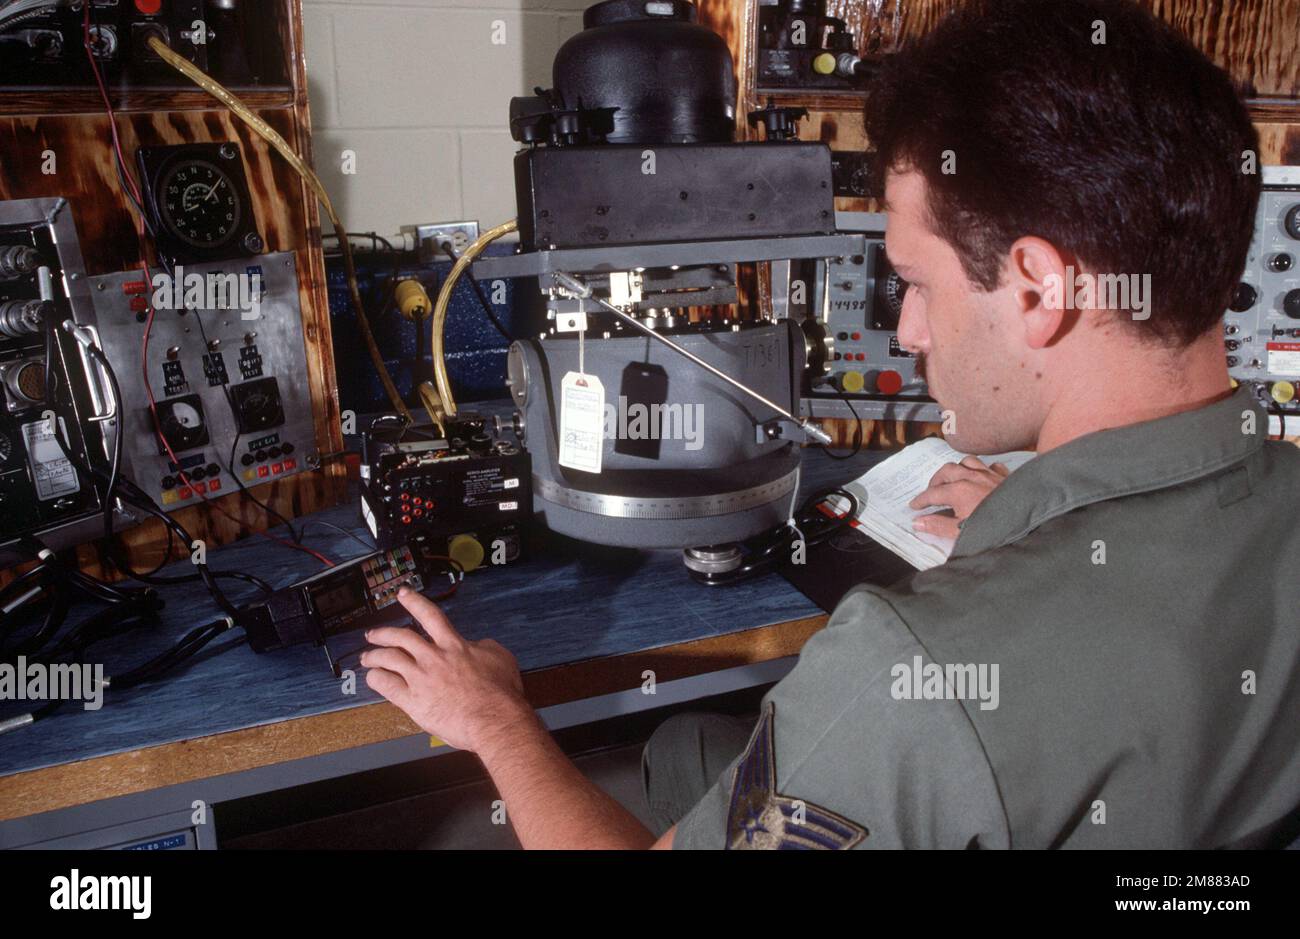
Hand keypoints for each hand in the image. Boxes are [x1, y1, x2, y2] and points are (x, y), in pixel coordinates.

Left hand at [361, 587, 531, 751]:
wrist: (494, 720)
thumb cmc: (500, 695)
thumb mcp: (500, 657)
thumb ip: (484, 646)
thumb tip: (477, 644)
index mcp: (454, 646)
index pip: (429, 616)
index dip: (414, 602)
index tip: (403, 595)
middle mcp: (434, 658)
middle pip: (400, 637)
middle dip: (383, 633)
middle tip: (373, 633)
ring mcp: (421, 679)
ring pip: (388, 658)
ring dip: (374, 655)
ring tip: (367, 657)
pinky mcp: (413, 701)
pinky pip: (385, 685)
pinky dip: (376, 679)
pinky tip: (373, 678)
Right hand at [908, 455, 1009, 540]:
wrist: (1028, 522)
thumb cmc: (993, 528)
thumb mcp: (960, 532)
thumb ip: (937, 526)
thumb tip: (917, 522)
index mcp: (958, 491)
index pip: (932, 493)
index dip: (921, 500)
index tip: (914, 506)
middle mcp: (971, 477)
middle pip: (947, 471)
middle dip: (935, 480)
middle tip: (931, 491)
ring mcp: (989, 474)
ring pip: (967, 462)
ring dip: (957, 468)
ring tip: (953, 478)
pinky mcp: (1005, 476)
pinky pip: (990, 466)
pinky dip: (982, 469)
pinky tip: (981, 476)